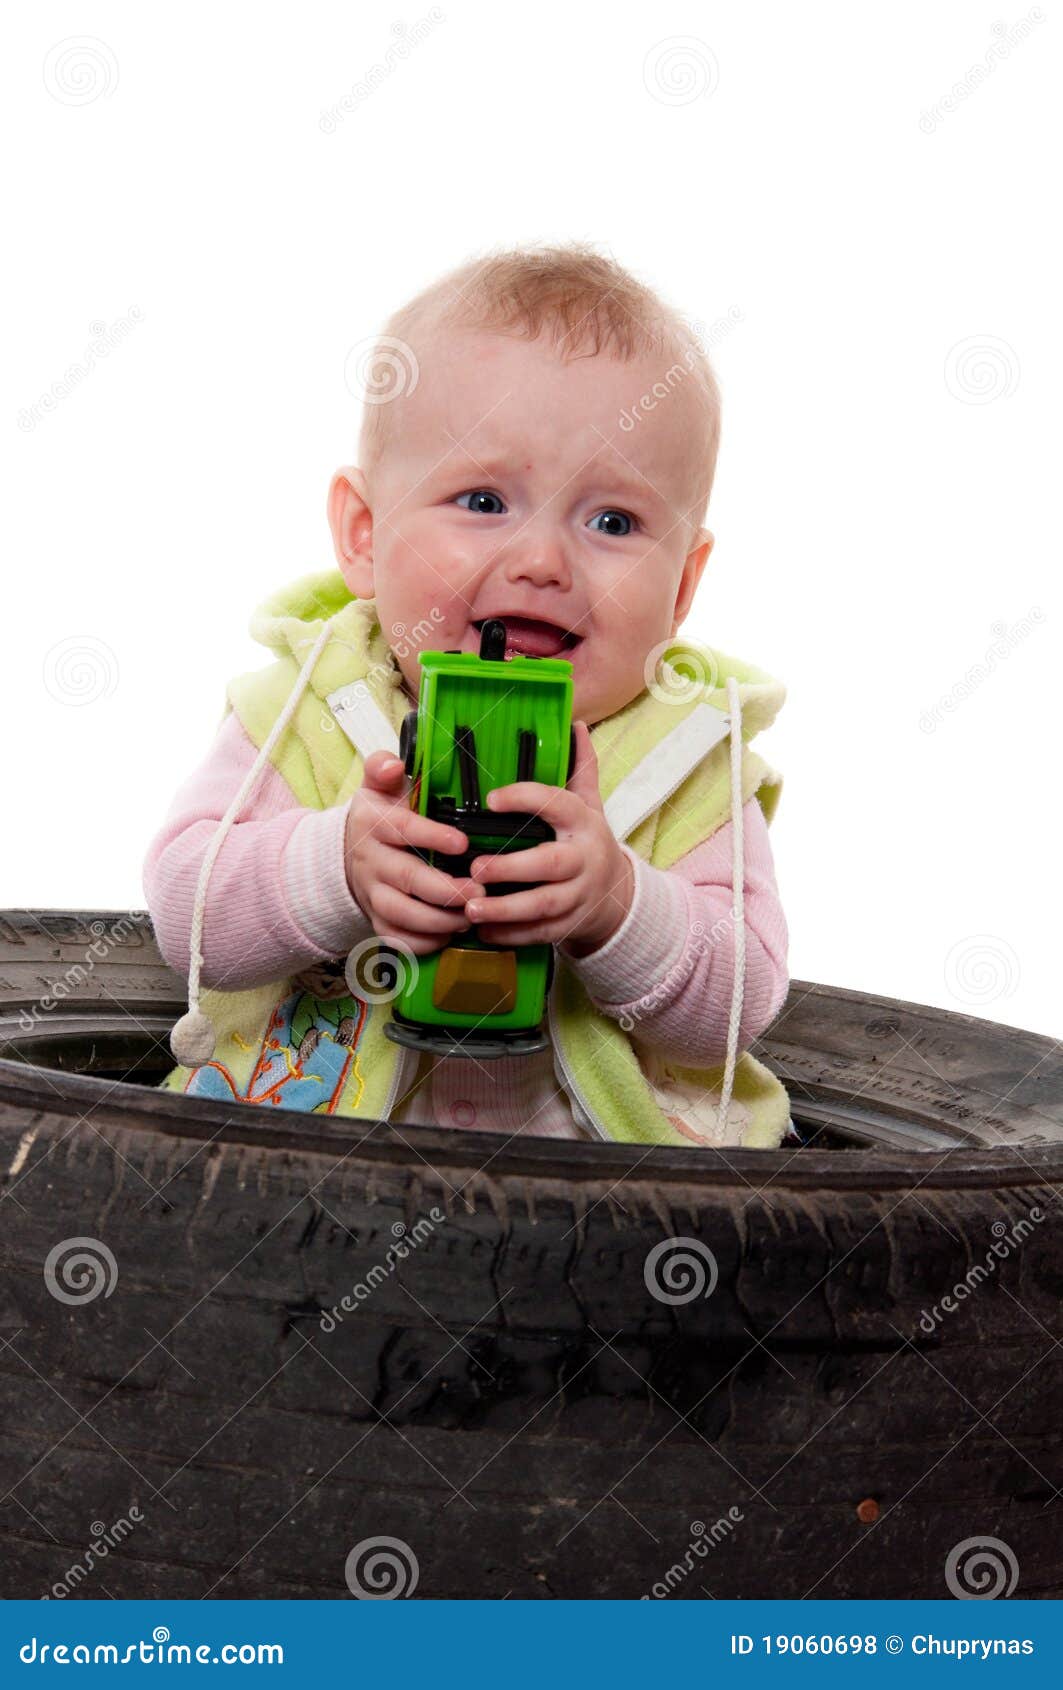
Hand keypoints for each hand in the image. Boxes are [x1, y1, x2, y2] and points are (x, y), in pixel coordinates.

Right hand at [343, 751, 485, 956]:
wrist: (350, 850)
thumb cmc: (381, 815)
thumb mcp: (378, 785)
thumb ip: (383, 767)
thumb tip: (391, 764)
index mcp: (374, 823)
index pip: (402, 829)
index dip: (432, 837)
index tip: (462, 843)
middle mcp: (371, 861)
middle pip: (406, 878)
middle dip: (445, 889)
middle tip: (479, 891)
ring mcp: (372, 893)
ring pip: (401, 914)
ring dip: (438, 920)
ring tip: (470, 916)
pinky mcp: (377, 918)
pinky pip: (396, 938)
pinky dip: (423, 943)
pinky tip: (450, 935)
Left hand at [463, 721, 634, 956]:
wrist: (618, 898)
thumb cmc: (588, 844)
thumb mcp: (590, 805)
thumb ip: (580, 768)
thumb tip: (576, 724)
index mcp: (583, 823)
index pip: (558, 804)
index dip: (526, 799)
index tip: (492, 798)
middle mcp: (583, 859)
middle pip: (550, 864)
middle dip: (512, 868)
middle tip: (475, 867)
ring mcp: (578, 896)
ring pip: (542, 905)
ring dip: (505, 909)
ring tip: (470, 907)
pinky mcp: (568, 925)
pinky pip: (539, 933)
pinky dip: (510, 935)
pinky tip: (481, 932)